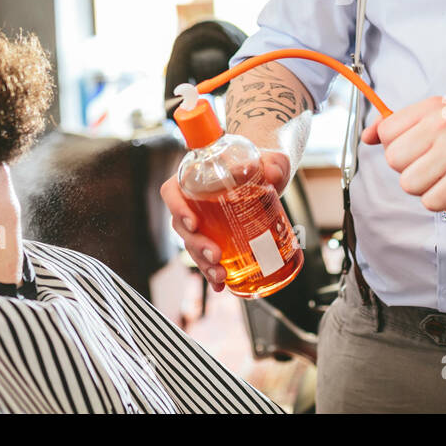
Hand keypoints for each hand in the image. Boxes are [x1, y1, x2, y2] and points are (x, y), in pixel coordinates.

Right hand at [159, 150, 291, 291]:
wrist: (269, 175)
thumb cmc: (261, 161)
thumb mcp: (270, 159)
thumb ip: (273, 163)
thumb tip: (272, 173)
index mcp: (195, 176)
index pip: (172, 191)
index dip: (176, 208)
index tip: (193, 222)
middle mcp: (194, 201)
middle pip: (182, 225)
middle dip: (196, 245)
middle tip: (215, 255)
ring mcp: (204, 221)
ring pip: (193, 245)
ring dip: (203, 263)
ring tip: (221, 276)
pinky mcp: (217, 236)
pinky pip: (208, 256)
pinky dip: (213, 272)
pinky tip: (223, 286)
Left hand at [361, 96, 445, 215]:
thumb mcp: (431, 127)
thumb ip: (396, 129)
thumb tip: (367, 135)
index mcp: (434, 108)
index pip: (386, 131)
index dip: (396, 146)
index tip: (417, 148)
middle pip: (394, 158)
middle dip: (408, 169)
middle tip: (433, 166)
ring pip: (408, 183)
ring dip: (423, 188)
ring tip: (443, 178)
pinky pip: (429, 201)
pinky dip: (439, 201)